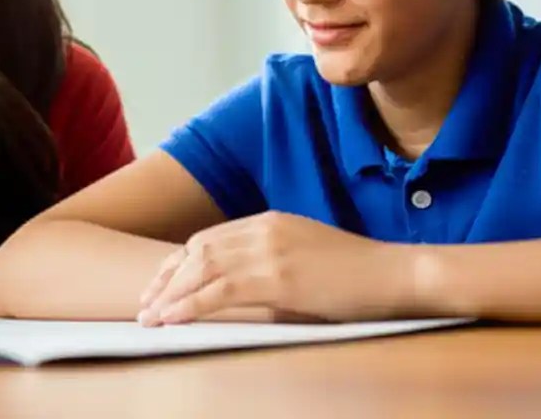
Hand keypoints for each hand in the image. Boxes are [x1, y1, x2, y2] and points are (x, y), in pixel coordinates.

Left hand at [136, 211, 411, 325]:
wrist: (396, 274)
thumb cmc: (356, 276)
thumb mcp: (305, 259)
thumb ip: (268, 266)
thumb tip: (234, 292)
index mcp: (268, 221)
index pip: (207, 239)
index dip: (177, 264)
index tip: (159, 286)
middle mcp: (263, 228)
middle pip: (196, 250)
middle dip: (165, 279)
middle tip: (144, 305)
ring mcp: (270, 249)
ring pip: (201, 269)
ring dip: (170, 294)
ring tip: (149, 317)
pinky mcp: (278, 276)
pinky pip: (220, 290)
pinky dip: (190, 305)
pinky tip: (173, 319)